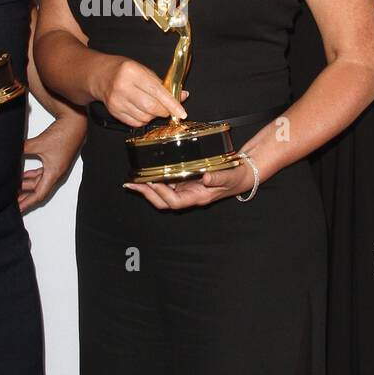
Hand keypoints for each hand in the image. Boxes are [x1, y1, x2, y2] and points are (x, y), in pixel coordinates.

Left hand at [18, 114, 85, 212]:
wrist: (76, 124)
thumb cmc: (64, 134)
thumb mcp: (39, 143)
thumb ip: (23, 148)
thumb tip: (10, 151)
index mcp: (54, 173)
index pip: (38, 194)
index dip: (27, 203)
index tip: (18, 209)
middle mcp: (56, 173)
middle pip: (38, 190)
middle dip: (25, 197)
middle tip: (12, 202)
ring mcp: (56, 168)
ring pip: (39, 182)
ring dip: (27, 186)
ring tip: (14, 190)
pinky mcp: (55, 161)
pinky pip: (42, 173)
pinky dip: (31, 176)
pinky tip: (22, 176)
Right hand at [93, 55, 188, 127]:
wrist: (100, 75)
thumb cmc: (124, 71)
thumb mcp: (144, 70)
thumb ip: (162, 84)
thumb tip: (183, 96)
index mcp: (133, 72)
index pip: (157, 91)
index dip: (172, 104)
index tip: (182, 113)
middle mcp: (123, 87)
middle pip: (151, 107)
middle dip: (164, 111)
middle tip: (167, 109)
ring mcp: (117, 101)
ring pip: (144, 117)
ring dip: (154, 116)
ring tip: (152, 107)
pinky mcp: (114, 111)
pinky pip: (136, 123)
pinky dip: (144, 120)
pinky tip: (142, 111)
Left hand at [122, 155, 255, 210]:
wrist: (242, 174)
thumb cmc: (236, 177)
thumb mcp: (230, 176)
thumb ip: (218, 177)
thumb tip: (206, 178)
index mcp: (198, 197)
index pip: (174, 201)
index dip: (161, 193)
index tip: (151, 181)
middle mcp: (189, 195)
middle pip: (163, 201)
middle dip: (147, 193)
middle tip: (131, 183)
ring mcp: (187, 190)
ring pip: (163, 194)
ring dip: (148, 188)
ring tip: (134, 180)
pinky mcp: (186, 182)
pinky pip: (168, 184)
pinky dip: (156, 180)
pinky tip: (148, 173)